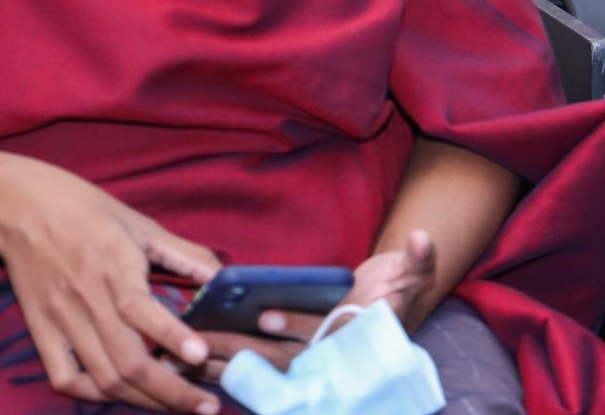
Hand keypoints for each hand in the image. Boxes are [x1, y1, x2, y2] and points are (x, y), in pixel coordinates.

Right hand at [0, 160, 223, 412]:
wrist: (21, 209)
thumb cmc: (87, 211)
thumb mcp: (141, 224)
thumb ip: (183, 253)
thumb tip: (222, 276)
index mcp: (113, 267)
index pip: (140, 310)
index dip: (171, 336)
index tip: (200, 356)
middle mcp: (86, 300)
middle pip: (125, 360)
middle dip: (169, 390)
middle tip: (205, 406)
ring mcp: (61, 321)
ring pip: (102, 377)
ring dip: (141, 398)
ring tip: (174, 406)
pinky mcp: (41, 333)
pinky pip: (66, 377)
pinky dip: (94, 394)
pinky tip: (120, 394)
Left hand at [199, 229, 439, 376]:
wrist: (393, 301)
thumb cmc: (401, 286)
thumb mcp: (414, 272)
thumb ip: (418, 260)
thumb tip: (422, 239)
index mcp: (355, 331)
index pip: (323, 331)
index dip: (296, 323)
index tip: (266, 314)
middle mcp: (328, 352)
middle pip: (279, 356)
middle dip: (240, 352)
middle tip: (200, 344)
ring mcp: (307, 356)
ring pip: (261, 364)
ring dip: (224, 362)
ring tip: (182, 355)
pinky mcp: (291, 357)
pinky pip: (256, 366)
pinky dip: (226, 364)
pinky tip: (192, 355)